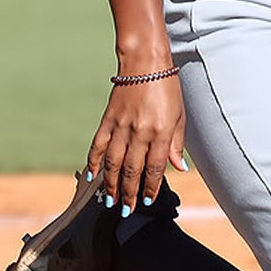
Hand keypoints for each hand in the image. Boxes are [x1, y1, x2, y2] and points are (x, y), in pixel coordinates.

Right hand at [85, 75, 187, 215]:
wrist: (145, 61)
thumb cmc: (167, 87)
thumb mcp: (179, 115)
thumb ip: (176, 144)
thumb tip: (179, 168)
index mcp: (160, 131)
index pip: (155, 167)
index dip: (151, 186)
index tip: (147, 200)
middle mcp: (140, 131)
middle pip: (133, 169)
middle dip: (130, 192)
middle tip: (127, 209)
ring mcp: (121, 125)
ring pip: (114, 162)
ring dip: (111, 184)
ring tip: (110, 200)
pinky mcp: (108, 119)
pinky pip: (98, 145)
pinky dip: (93, 162)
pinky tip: (91, 176)